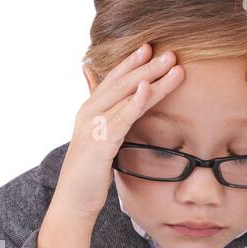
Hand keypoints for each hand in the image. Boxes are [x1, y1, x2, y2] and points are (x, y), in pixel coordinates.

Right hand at [56, 42, 183, 219]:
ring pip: (126, 96)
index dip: (131, 62)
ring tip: (172, 65)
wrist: (74, 201)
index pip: (112, 79)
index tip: (150, 46)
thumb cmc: (88, 172)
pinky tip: (148, 88)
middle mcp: (89, 112)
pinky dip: (135, 101)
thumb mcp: (97, 139)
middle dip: (147, 65)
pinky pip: (121, 118)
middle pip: (122, 82)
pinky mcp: (100, 143)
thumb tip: (108, 109)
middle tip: (171, 52)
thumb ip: (104, 118)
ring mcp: (92, 126)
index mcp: (89, 110)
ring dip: (150, 78)